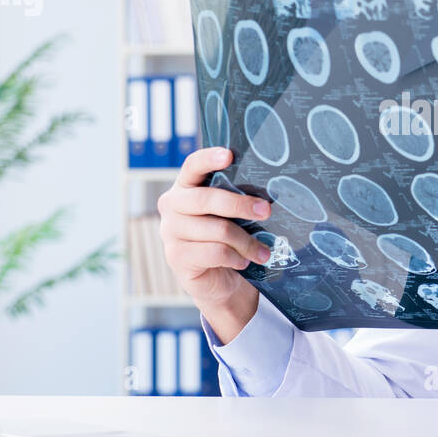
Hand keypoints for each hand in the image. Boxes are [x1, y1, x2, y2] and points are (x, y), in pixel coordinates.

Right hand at [157, 146, 273, 340]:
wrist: (217, 281)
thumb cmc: (228, 241)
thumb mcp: (233, 216)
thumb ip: (237, 200)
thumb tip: (267, 195)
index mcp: (185, 187)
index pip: (193, 166)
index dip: (209, 159)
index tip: (229, 155)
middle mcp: (172, 205)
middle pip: (207, 199)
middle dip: (241, 205)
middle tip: (266, 211)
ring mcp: (170, 231)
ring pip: (217, 230)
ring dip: (246, 242)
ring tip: (263, 251)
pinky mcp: (176, 256)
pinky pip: (215, 252)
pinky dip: (236, 258)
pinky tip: (243, 262)